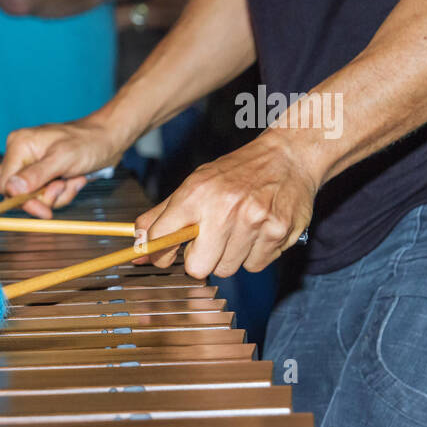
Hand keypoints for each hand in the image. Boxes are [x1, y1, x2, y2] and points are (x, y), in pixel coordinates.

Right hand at [0, 118, 128, 217]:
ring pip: (34, 197)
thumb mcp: (62, 158)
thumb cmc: (88, 141)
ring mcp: (33, 166)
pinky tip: (74, 179)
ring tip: (72, 179)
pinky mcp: (44, 175)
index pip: (5, 184)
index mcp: (19, 146)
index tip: (43, 209)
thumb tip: (12, 188)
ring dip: (57, 195)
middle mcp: (22, 155)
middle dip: (43, 197)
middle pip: (18, 193)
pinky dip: (63, 193)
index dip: (23, 199)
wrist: (109, 139)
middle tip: (62, 186)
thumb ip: (36, 174)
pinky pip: (46, 195)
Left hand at [132, 135, 317, 278]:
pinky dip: (254, 255)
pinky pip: (255, 265)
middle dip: (200, 260)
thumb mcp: (193, 185)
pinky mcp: (278, 232)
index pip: (163, 238)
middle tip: (209, 241)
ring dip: (229, 256)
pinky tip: (257, 232)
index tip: (165, 254)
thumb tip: (138, 250)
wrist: (287, 157)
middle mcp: (224, 208)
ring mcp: (254, 221)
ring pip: (228, 269)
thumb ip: (160, 218)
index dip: (160, 253)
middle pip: (197, 267)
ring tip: (237, 230)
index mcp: (196, 194)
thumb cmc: (235, 174)